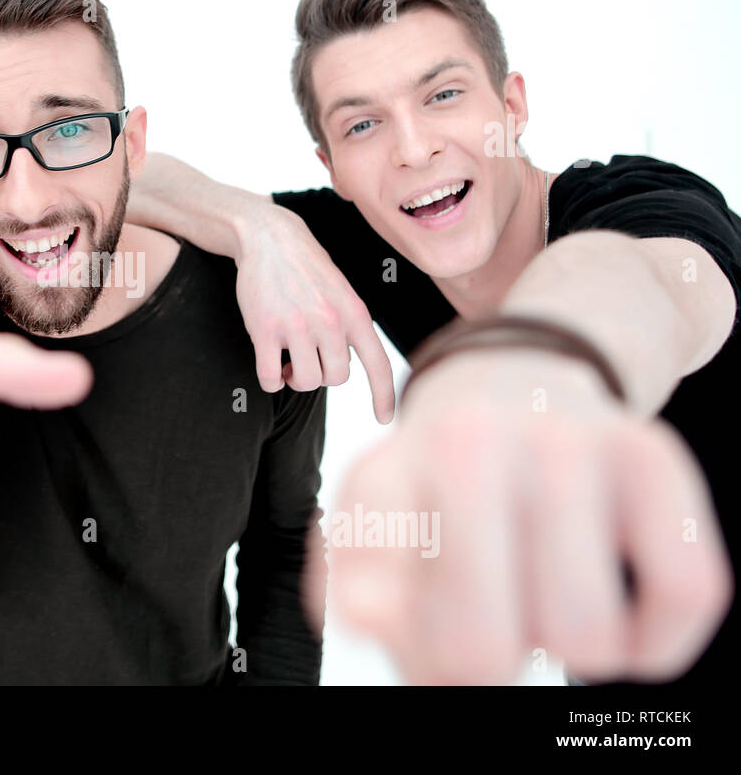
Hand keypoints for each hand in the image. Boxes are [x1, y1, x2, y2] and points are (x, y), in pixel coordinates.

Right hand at [235, 206, 394, 422]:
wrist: (269, 237)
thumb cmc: (305, 269)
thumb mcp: (340, 293)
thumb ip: (347, 329)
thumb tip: (337, 372)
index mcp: (355, 312)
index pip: (378, 363)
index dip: (384, 395)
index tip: (386, 420)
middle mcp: (330, 321)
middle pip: (335, 378)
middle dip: (319, 375)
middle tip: (305, 360)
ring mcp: (297, 326)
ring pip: (304, 380)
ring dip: (293, 377)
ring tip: (286, 358)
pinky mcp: (265, 329)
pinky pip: (270, 378)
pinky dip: (270, 380)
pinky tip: (269, 363)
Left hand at [326, 350, 731, 683]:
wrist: (516, 381)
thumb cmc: (445, 485)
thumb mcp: (380, 529)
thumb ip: (362, 589)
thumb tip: (372, 616)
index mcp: (383, 476)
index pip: (367, 600)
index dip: (396, 642)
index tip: (408, 622)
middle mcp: (465, 443)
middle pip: (479, 651)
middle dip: (483, 666)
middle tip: (488, 619)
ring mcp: (561, 441)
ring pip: (585, 639)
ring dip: (568, 646)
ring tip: (543, 589)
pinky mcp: (648, 450)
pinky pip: (686, 595)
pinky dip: (653, 639)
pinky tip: (616, 607)